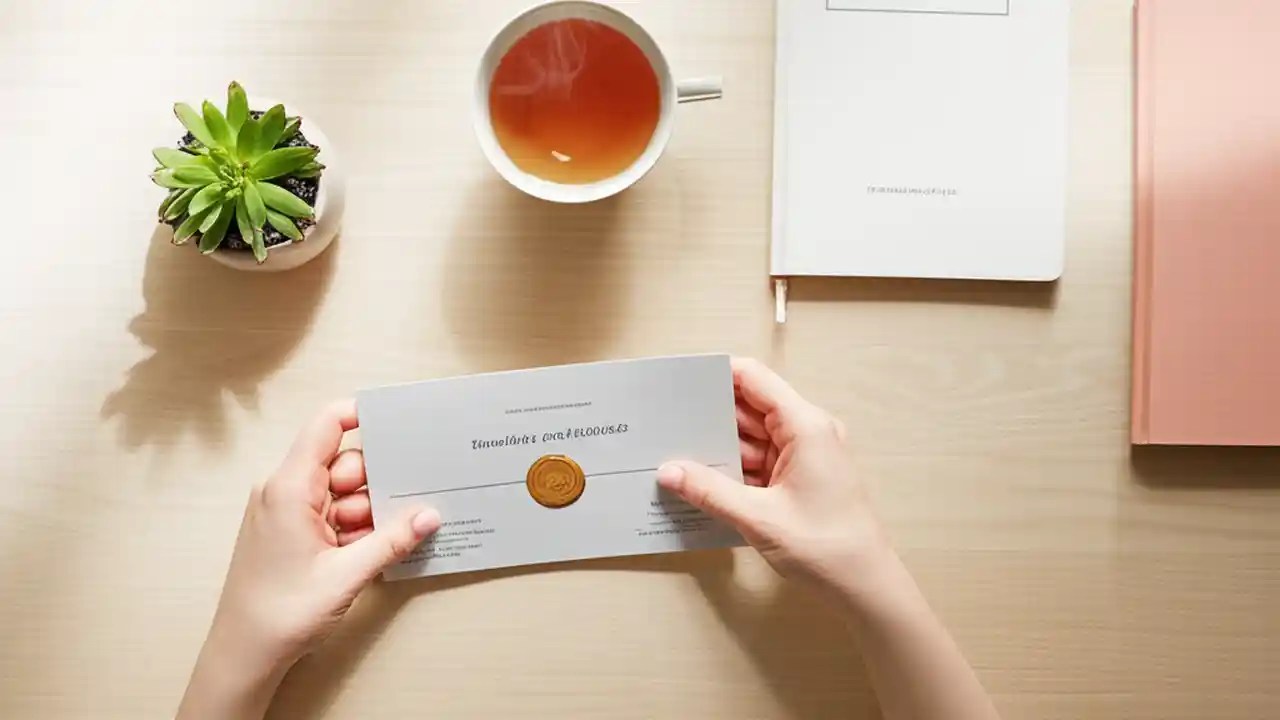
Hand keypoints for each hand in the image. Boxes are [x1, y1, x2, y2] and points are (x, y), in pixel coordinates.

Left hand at [178, 400, 439, 719]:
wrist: (244, 655)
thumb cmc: (279, 614)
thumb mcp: (346, 575)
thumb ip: (392, 540)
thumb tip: (429, 515)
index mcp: (289, 488)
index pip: (327, 426)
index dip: (362, 415)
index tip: (399, 420)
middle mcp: (285, 492)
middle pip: (344, 463)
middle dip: (376, 484)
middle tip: (404, 507)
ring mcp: (288, 513)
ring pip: (343, 493)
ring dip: (368, 514)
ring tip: (383, 542)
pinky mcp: (292, 532)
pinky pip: (333, 515)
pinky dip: (355, 529)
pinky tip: (369, 552)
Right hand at [657, 358, 890, 600]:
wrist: (864, 586)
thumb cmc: (825, 547)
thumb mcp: (759, 517)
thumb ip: (709, 491)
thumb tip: (668, 471)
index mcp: (805, 426)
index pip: (754, 379)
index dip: (717, 375)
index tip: (681, 382)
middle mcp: (807, 432)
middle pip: (749, 408)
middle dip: (710, 415)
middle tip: (667, 422)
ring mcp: (804, 455)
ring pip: (750, 438)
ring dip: (719, 447)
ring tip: (675, 451)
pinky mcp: (799, 478)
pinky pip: (759, 462)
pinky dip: (733, 469)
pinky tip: (701, 478)